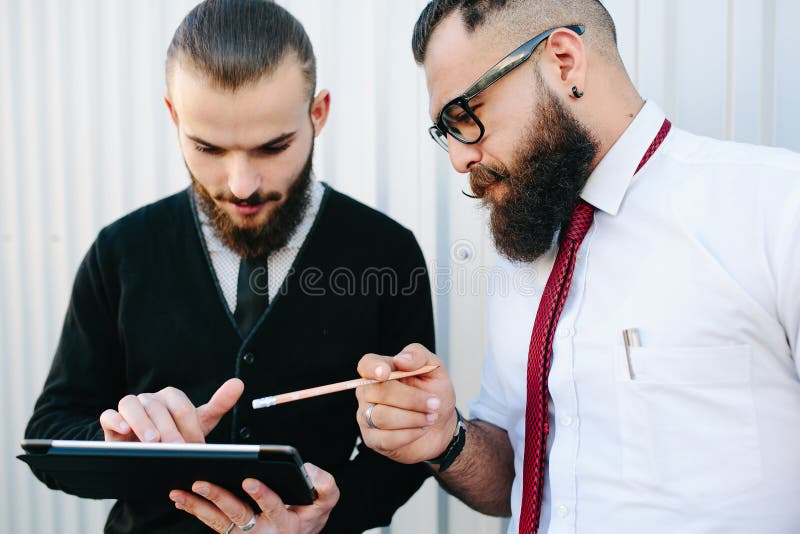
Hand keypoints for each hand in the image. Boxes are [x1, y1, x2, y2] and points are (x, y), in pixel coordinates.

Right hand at [99, 378, 243, 442]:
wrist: (146, 453)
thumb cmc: (174, 435)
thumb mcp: (198, 423)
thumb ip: (219, 404)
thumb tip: (238, 384)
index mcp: (172, 397)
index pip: (182, 406)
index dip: (190, 426)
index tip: (197, 446)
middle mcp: (151, 399)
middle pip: (159, 408)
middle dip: (169, 430)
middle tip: (177, 448)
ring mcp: (131, 407)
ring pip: (133, 406)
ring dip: (143, 423)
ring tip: (152, 441)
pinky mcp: (112, 421)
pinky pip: (109, 414)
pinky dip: (115, 420)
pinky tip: (123, 430)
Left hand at [169, 463, 338, 533]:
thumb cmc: (310, 514)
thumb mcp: (326, 501)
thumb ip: (325, 485)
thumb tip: (306, 470)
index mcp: (286, 523)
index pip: (274, 508)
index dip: (262, 495)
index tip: (250, 481)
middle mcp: (262, 532)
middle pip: (238, 514)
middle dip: (218, 498)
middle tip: (201, 483)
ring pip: (219, 521)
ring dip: (198, 506)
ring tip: (180, 492)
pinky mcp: (232, 532)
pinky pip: (212, 523)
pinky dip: (195, 510)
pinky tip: (181, 499)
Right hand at [355, 343, 457, 463]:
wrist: (442, 426)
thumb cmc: (435, 394)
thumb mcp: (435, 370)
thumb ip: (419, 356)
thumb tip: (401, 359)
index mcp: (381, 371)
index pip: (366, 365)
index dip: (373, 368)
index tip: (386, 373)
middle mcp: (369, 392)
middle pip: (379, 392)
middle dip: (411, 399)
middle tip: (434, 403)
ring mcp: (367, 416)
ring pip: (382, 417)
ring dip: (413, 418)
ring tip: (430, 417)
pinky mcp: (373, 439)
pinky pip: (386, 438)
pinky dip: (410, 434)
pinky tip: (421, 430)